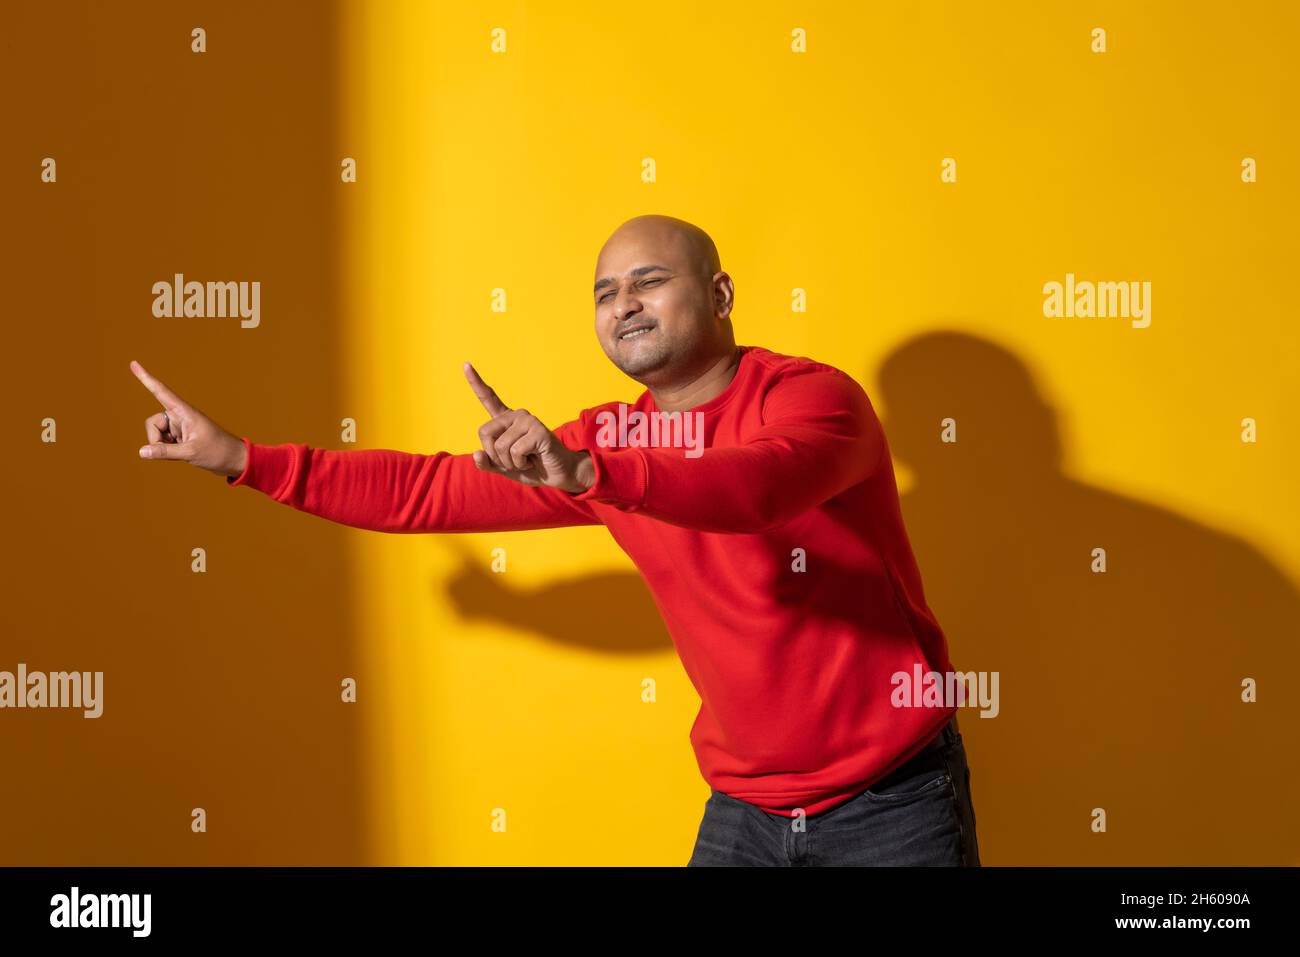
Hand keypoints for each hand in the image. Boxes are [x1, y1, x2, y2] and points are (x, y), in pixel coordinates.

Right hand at [130, 360, 247, 477]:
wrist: (233, 459)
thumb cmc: (217, 452)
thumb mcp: (190, 452)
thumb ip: (165, 451)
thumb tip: (142, 452)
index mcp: (184, 412)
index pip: (161, 391)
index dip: (146, 378)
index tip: (133, 363)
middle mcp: (179, 415)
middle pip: (152, 423)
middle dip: (155, 439)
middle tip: (176, 449)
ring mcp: (179, 426)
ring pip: (155, 434)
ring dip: (162, 445)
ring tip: (184, 450)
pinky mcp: (179, 435)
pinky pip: (162, 441)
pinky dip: (166, 449)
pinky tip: (183, 452)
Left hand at [463, 362, 592, 493]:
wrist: (557, 474)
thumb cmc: (531, 467)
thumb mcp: (503, 467)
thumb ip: (487, 462)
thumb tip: (477, 453)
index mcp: (506, 420)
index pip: (489, 399)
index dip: (476, 383)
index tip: (466, 365)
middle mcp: (516, 415)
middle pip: (484, 433)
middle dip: (494, 455)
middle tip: (514, 460)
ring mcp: (528, 420)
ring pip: (500, 446)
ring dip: (510, 462)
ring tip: (526, 460)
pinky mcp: (538, 430)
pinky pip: (515, 451)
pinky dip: (521, 463)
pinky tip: (533, 459)